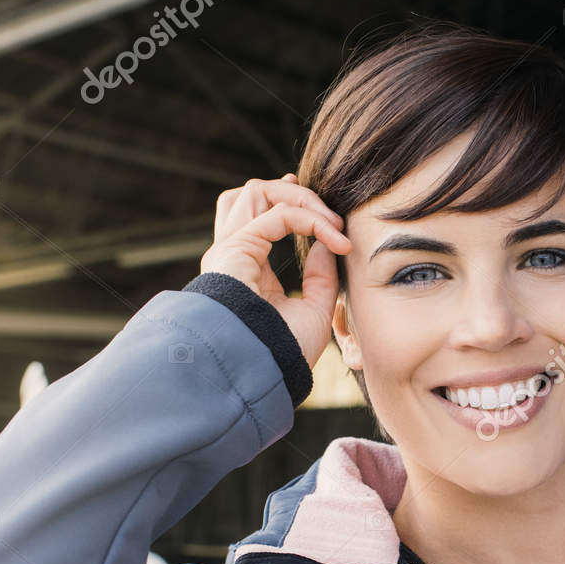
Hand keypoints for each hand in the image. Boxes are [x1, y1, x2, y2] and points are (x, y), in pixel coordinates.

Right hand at [200, 174, 351, 374]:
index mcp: (246, 269)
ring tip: (333, 223)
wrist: (264, 372)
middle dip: (295, 194)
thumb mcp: (314, 310)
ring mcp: (230, 249)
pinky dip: (311, 220)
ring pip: (257, 191)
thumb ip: (320, 276)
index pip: (259, 217)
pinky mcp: (235, 248)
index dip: (291, 204)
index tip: (328, 216)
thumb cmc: (285, 352)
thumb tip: (328, 242)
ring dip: (301, 198)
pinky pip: (279, 214)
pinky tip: (334, 238)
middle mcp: (233, 254)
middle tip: (332, 216)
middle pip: (252, 195)